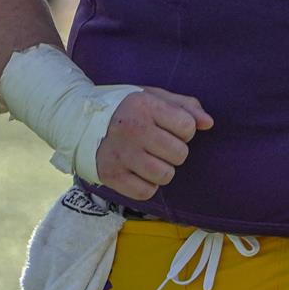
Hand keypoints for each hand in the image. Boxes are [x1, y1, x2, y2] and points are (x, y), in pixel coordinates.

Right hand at [94, 88, 213, 200]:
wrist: (80, 121)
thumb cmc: (125, 109)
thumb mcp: (153, 97)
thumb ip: (185, 106)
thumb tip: (208, 124)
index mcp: (144, 106)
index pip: (187, 127)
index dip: (182, 129)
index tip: (167, 127)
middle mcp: (132, 130)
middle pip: (180, 154)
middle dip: (173, 150)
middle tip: (156, 144)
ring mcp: (121, 154)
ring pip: (165, 175)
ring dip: (161, 170)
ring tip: (147, 158)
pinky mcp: (111, 175)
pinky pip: (146, 192)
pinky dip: (146, 185)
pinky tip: (137, 172)